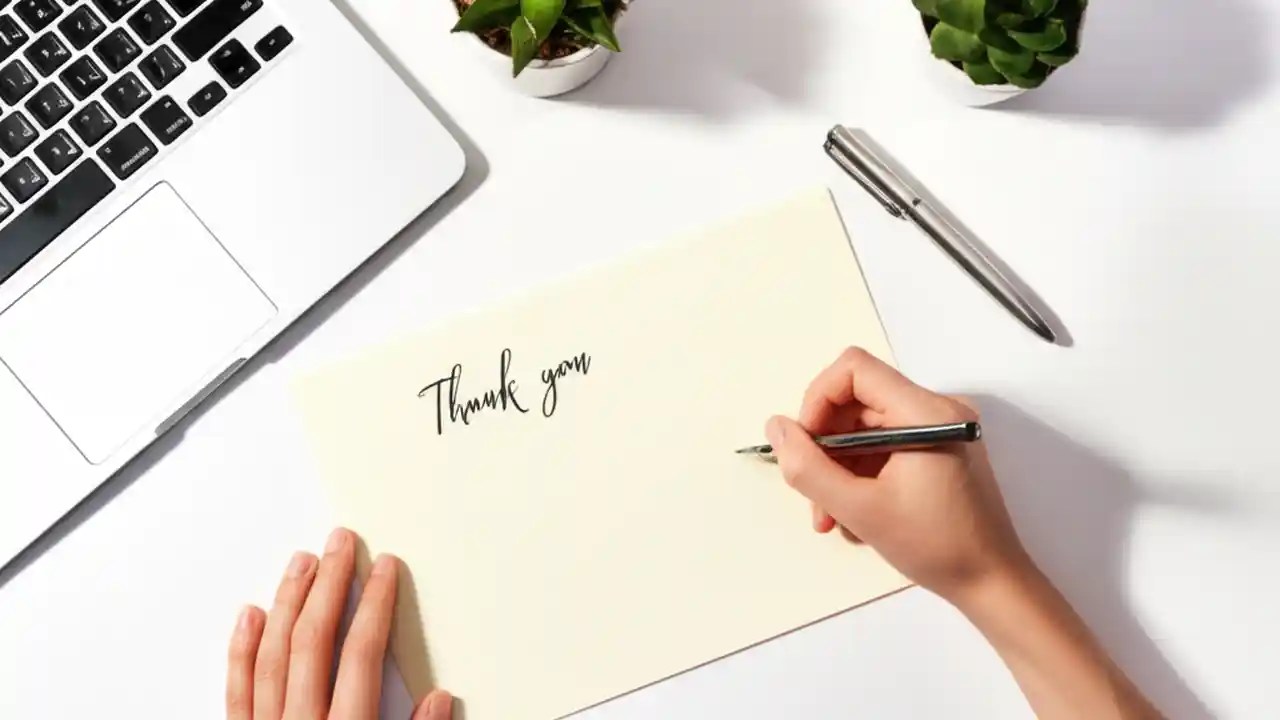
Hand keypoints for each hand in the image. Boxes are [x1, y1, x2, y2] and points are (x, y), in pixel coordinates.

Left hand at [226, 528, 452, 719]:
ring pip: (273, 656)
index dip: (375, 605)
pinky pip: (237, 689)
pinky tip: (251, 615)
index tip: (384, 569)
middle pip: (313, 641)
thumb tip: (439, 699)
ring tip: (301, 562)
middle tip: (339, 545)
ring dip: (288, 603)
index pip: (361, 654)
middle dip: (329, 585)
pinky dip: (241, 650)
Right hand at [766, 347, 1030, 605]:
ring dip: (838, 468)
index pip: (854, 369)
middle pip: (857, 401)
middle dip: (825, 446)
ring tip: (830, 517)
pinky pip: (884, 447)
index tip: (806, 445)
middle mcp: (936, 410)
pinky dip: (861, 475)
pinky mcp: (940, 451)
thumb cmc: (936, 546)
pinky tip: (854, 516)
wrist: (993, 583)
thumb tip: (777, 428)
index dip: (818, 400)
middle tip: (812, 493)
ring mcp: (940, 430)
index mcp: (925, 412)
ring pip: (865, 429)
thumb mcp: (860, 510)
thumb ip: (808, 467)